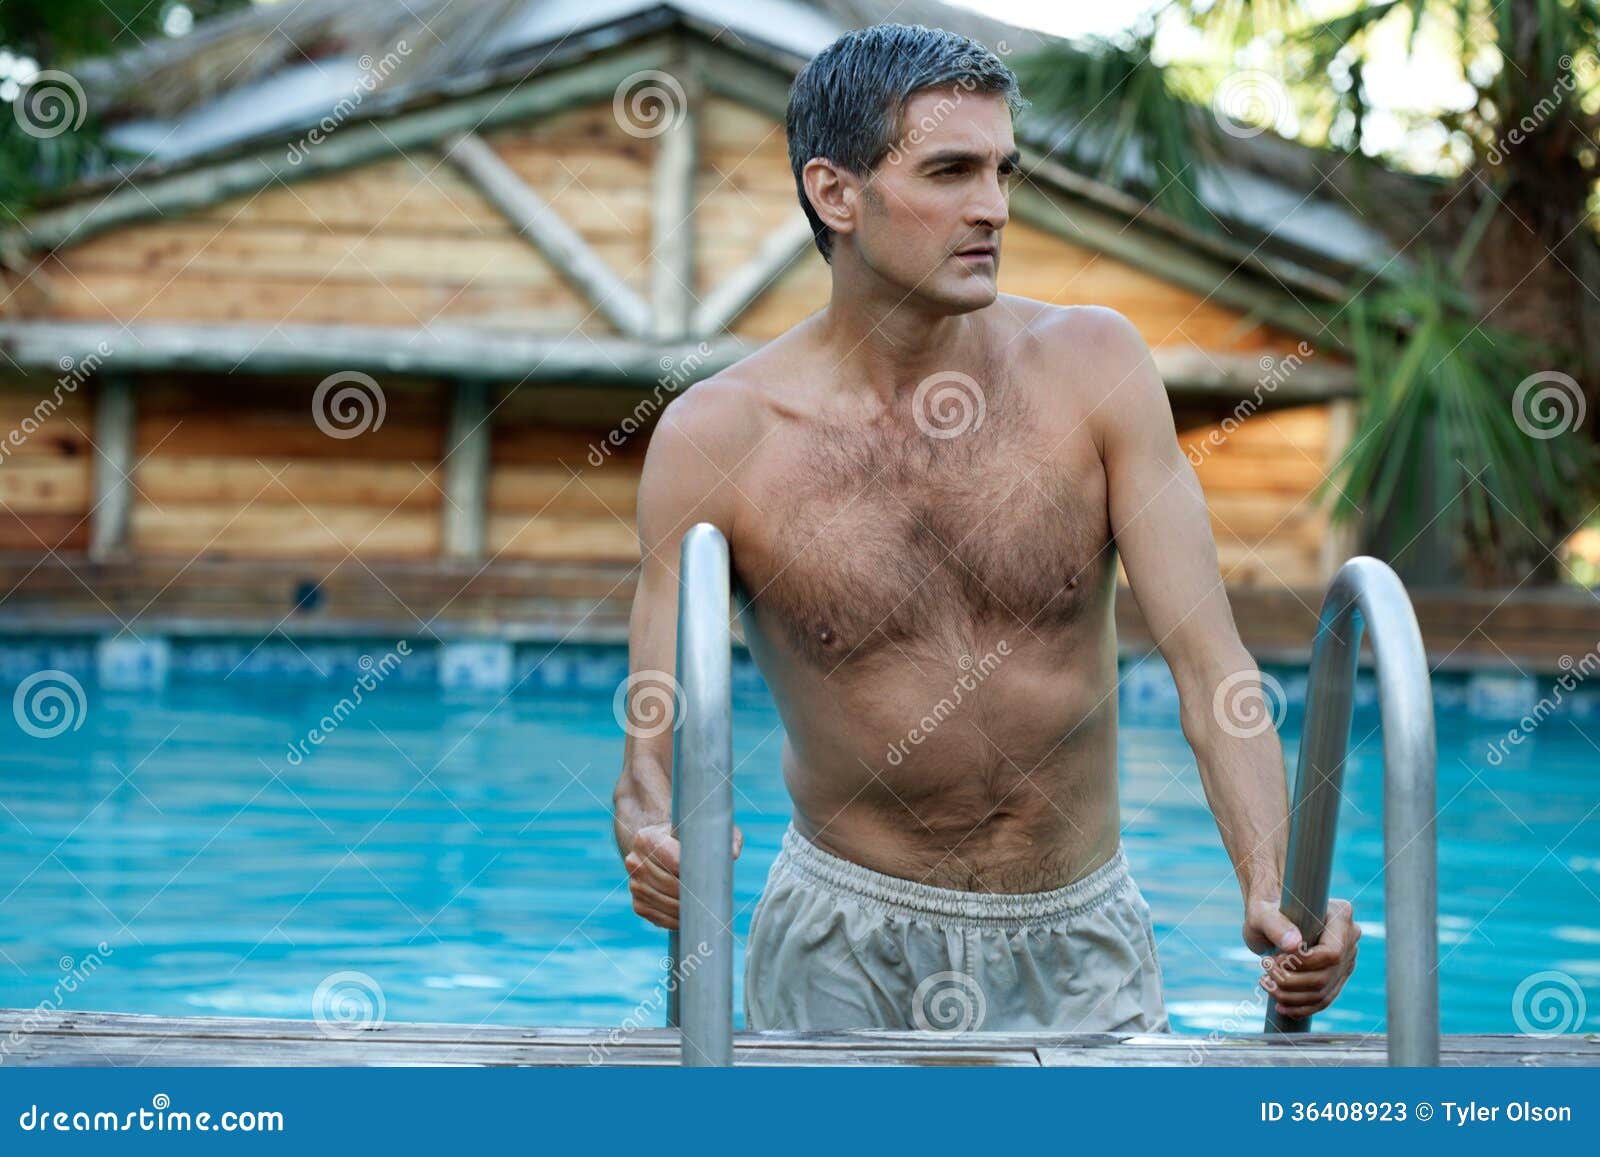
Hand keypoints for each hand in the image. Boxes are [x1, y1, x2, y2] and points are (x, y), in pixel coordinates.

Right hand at [623, 821, 743, 929]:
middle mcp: (635, 862)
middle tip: (714, 898)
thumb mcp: (705, 830)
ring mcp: (634, 885)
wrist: (657, 849)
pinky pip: (661, 919)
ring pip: (667, 904)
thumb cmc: (686, 839)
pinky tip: (692, 915)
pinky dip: (678, 920)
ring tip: (706, 907)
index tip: (713, 878)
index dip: (696, 873)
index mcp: (647, 839)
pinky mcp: (638, 904)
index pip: (676, 862)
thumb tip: (733, 853)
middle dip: (694, 894)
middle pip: (671, 885)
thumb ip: (723, 836)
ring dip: (688, 910)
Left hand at [1243, 896, 1360, 1019]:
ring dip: (1292, 996)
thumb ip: (1276, 925)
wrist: (1268, 917)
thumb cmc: (1265, 910)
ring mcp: (1345, 959)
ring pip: (1324, 992)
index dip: (1304, 963)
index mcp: (1340, 914)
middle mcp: (1349, 937)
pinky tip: (1280, 1006)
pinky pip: (1323, 999)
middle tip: (1266, 969)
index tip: (1277, 958)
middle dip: (1292, 981)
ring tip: (1266, 984)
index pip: (1332, 952)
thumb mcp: (1262, 913)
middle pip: (1326, 975)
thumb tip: (1294, 945)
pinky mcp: (1337, 976)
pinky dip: (1301, 1007)